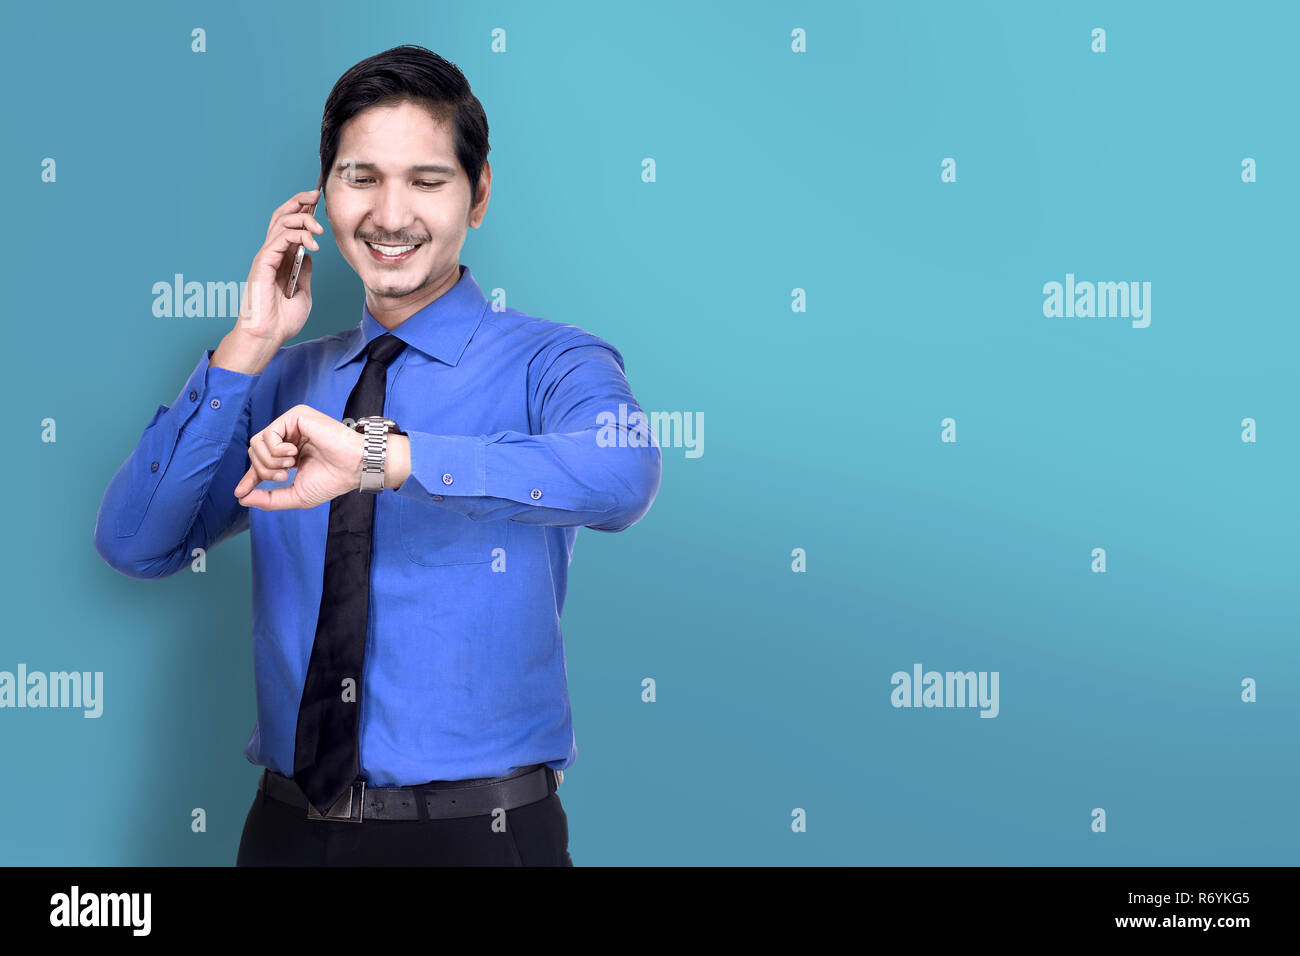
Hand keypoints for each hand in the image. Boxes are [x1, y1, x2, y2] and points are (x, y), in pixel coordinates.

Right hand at [234, 188, 325, 346]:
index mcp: (281, 259)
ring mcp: (266, 257)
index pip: (289, 226)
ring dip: (303, 220)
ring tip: (319, 230)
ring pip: (281, 223)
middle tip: (316, 195)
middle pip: (281, 216)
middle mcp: (272, 254)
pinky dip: (297, 235)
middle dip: (299, 201)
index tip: (318, 202)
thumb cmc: (282, 320)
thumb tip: (309, 255)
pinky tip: (312, 244)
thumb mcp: (303, 291)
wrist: (268, 335)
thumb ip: (305, 271)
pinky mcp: (263, 262)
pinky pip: (279, 239)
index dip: (302, 210)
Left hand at [234, 405, 363, 509]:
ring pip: (257, 442)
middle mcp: (289, 438)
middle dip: (263, 470)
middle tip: (283, 477)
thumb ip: (269, 499)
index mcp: (290, 456)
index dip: (250, 478)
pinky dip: (276, 449)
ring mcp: (292, 426)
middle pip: (255, 452)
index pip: (261, 463)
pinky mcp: (295, 416)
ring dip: (270, 461)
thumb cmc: (332, 480)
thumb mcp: (296, 495)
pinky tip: (294, 453)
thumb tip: (242, 498)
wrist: (353, 466)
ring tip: (291, 466)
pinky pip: (268, 434)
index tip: (240, 492)